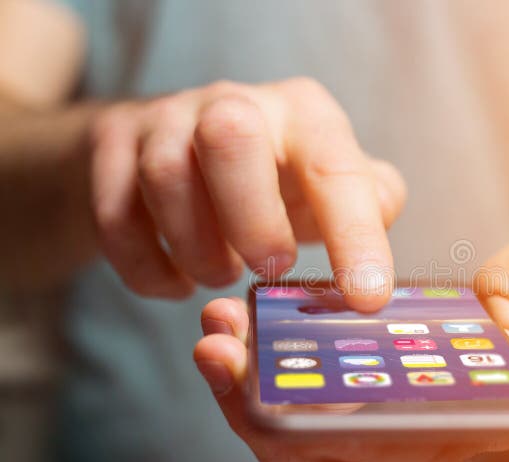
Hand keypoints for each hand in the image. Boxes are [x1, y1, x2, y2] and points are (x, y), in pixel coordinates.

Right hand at [90, 78, 404, 310]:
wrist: (180, 148)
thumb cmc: (273, 178)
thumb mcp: (327, 184)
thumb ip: (369, 199)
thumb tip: (381, 226)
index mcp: (302, 113)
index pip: (333, 166)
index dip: (354, 235)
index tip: (366, 298)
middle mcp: (233, 102)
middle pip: (230, 138)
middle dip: (253, 219)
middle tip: (271, 269)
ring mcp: (165, 119)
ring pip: (165, 177)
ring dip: (198, 249)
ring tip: (223, 273)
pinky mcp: (112, 146)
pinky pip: (115, 214)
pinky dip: (147, 268)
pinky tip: (177, 283)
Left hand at [193, 297, 508, 461]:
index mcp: (468, 426)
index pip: (382, 454)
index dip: (318, 431)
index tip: (266, 385)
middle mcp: (419, 439)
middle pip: (318, 460)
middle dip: (253, 411)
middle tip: (216, 346)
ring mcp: (388, 419)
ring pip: (297, 440)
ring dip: (244, 393)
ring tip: (218, 329)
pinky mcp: (368, 389)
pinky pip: (301, 403)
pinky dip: (262, 375)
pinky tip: (244, 327)